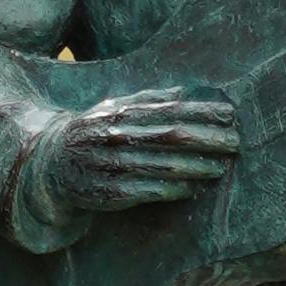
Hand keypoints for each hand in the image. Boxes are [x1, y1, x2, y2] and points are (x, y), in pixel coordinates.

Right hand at [40, 82, 244, 221]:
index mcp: (118, 111)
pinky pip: (145, 191)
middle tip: (235, 142)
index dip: (200, 111)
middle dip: (205, 138)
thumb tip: (186, 92)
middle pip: (168, 136)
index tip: (229, 114)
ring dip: (195, 166)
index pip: (167, 108)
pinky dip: (172, 189)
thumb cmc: (93, 134)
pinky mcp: (107, 193)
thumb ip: (147, 101)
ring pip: (160, 165)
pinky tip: (193, 188)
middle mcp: (112, 135)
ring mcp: (108, 165)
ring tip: (221, 167)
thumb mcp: (113, 110)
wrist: (49, 166)